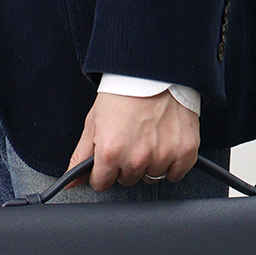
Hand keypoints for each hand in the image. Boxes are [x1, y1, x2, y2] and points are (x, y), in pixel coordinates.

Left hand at [66, 90, 199, 191]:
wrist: (153, 71)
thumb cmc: (123, 94)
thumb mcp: (94, 122)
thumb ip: (81, 155)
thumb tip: (71, 182)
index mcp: (111, 152)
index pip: (101, 183)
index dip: (103, 171)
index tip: (109, 159)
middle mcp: (136, 158)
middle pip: (127, 181)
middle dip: (126, 166)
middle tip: (130, 141)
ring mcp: (162, 156)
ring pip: (152, 178)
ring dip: (149, 164)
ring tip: (148, 139)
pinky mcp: (184, 151)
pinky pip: (176, 174)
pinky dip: (172, 164)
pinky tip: (165, 145)